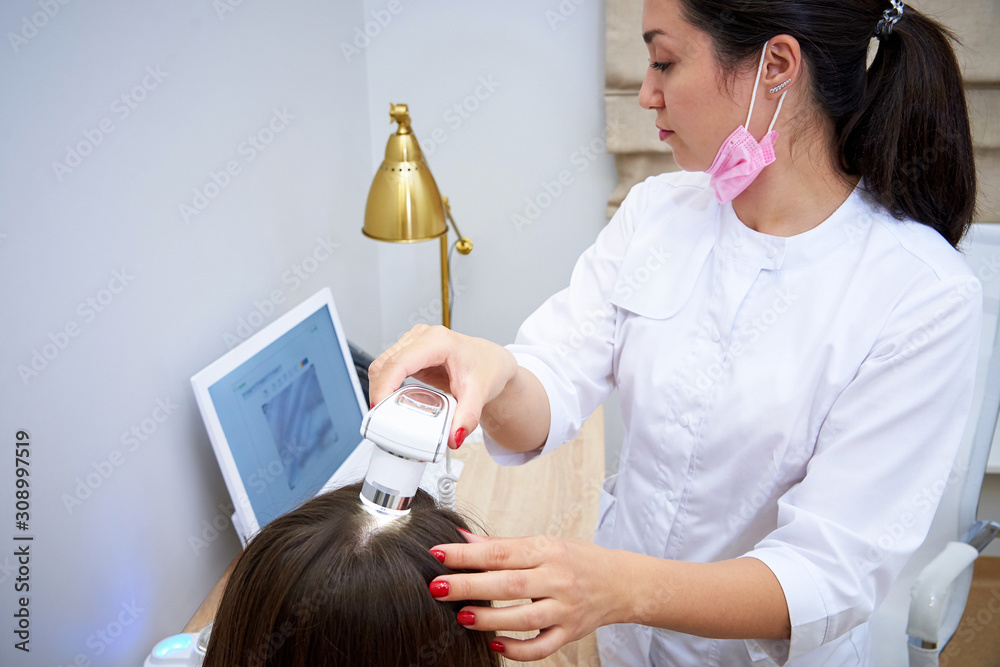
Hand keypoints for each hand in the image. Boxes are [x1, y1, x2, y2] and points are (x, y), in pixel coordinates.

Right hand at [368, 324, 517, 447]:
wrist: (491, 363)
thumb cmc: (487, 369)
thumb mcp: (479, 394)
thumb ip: (467, 417)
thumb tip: (453, 437)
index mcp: (438, 341)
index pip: (400, 362)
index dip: (384, 386)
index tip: (379, 409)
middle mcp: (422, 337)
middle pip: (385, 364)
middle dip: (379, 392)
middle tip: (380, 420)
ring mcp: (413, 342)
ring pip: (382, 366)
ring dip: (380, 390)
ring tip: (385, 415)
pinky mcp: (410, 353)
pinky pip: (388, 369)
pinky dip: (386, 387)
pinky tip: (391, 404)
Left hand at [427, 532, 627, 661]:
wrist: (620, 583)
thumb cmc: (577, 560)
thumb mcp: (543, 543)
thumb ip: (502, 544)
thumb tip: (462, 539)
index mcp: (547, 550)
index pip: (501, 552)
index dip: (468, 554)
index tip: (439, 554)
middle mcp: (557, 579)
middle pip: (509, 584)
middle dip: (470, 586)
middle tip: (438, 587)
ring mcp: (565, 609)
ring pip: (525, 618)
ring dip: (490, 619)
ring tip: (462, 617)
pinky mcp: (570, 633)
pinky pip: (542, 647)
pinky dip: (518, 649)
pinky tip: (495, 644)